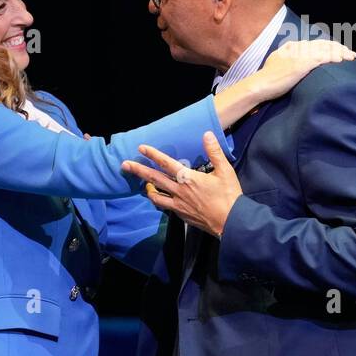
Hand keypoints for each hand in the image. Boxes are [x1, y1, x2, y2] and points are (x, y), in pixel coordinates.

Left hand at [121, 133, 242, 237]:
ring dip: (147, 188)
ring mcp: (178, 204)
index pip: (166, 163)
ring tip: (142, 185)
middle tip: (124, 165)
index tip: (141, 148)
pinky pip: (165, 206)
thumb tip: (207, 134)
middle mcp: (179, 190)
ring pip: (156, 195)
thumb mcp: (225, 171)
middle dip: (138, 170)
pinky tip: (159, 198)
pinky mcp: (180, 214)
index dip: (153, 155)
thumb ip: (214, 151)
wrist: (230, 222)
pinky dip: (159, 200)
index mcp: (188, 178)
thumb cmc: (228, 195)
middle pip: (154, 178)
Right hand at [247, 39, 355, 103]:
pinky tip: (342, 60)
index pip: (316, 43)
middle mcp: (298, 47)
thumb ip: (286, 57)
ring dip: (341, 52)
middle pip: (324, 44)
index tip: (339, 51)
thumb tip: (291, 59)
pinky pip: (324, 57)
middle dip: (339, 48)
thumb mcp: (275, 62)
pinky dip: (335, 57)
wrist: (261, 84)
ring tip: (351, 57)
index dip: (329, 46)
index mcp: (292, 46)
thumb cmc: (266, 78)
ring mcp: (301, 54)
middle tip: (350, 53)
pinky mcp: (304, 63)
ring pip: (327, 49)